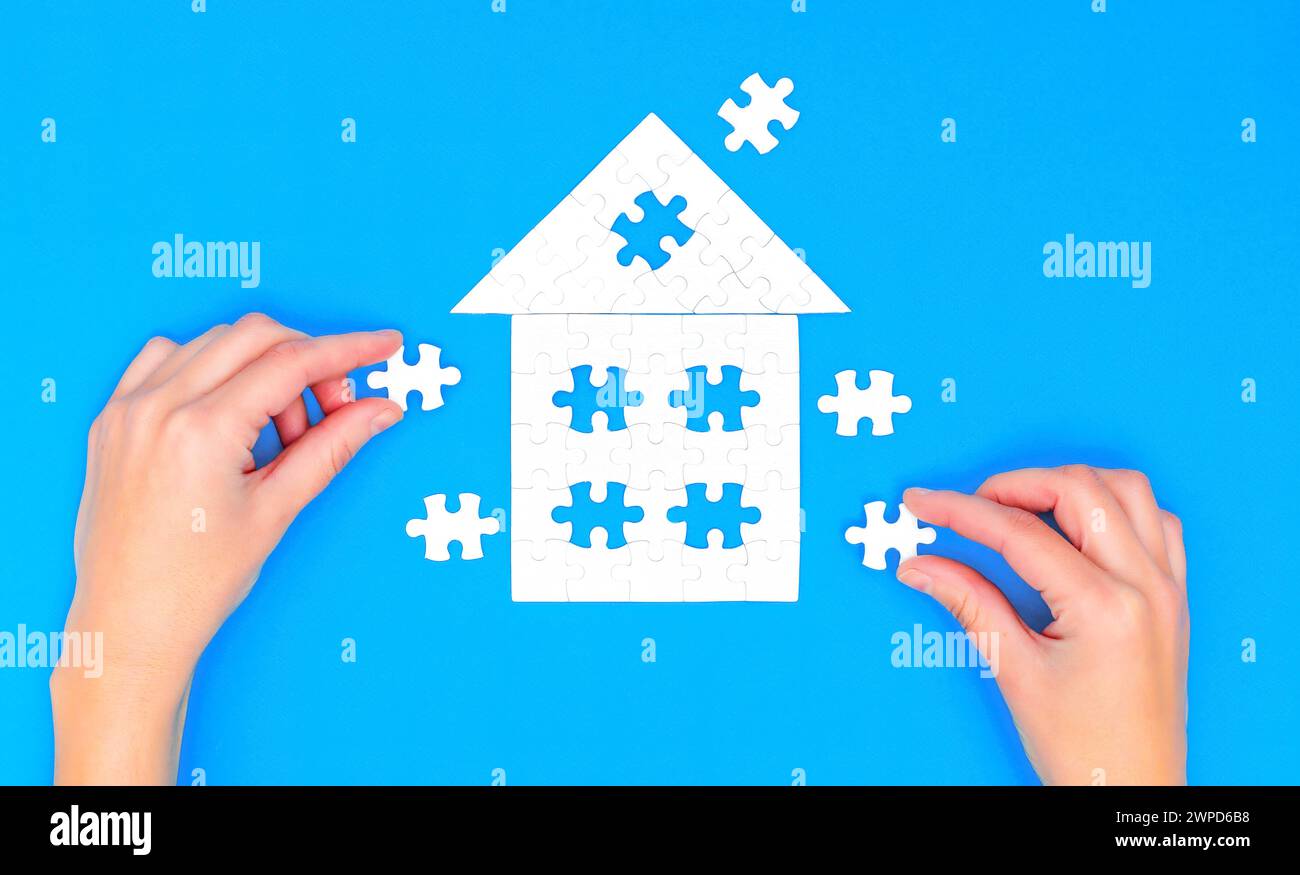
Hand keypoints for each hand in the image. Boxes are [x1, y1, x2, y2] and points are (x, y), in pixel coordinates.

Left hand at [52, 314, 402, 783]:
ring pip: (214, 342)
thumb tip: (380, 409)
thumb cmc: (196, 584)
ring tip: (279, 433)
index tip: (382, 345)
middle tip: (335, 407)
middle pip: (255, 336)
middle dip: (308, 359)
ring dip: (261, 367)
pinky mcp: (112, 419)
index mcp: (201, 431)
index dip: (348, 349)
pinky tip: (231, 412)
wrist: (128, 626)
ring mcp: (127, 409)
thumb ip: (332, 447)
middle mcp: (158, 407)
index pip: (291, 362)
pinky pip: (166, 359)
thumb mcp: (277, 510)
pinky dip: (210, 368)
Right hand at [899, 466, 1187, 784]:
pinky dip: (1115, 506)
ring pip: (1125, 489)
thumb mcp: (1014, 672)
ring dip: (1069, 485)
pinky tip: (1079, 526)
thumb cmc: (1082, 747)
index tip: (922, 502)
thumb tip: (921, 565)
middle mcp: (1145, 586)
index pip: (1020, 533)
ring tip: (1022, 506)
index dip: (961, 512)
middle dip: (1015, 484)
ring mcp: (1168, 587)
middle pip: (1079, 489)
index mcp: (1103, 608)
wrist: (1133, 788)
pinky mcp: (1174, 596)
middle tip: (969, 505)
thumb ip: (968, 603)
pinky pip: (1156, 521)